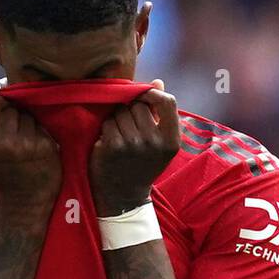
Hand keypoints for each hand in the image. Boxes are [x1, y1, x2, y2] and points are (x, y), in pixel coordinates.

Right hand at [0, 85, 61, 213]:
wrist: (23, 204)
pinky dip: (38, 131)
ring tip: (24, 139)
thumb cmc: (2, 174)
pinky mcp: (47, 147)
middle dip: (13, 113)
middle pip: (12, 109)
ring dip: (27, 121)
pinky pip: (42, 126)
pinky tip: (35, 145)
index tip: (1, 109)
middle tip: (13, 129)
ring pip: (28, 116)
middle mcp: (8, 144)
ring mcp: (30, 146)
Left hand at [89, 82, 179, 216]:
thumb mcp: (159, 143)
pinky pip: (108, 121)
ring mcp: (133, 144)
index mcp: (171, 140)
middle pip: (139, 105)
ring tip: (121, 136)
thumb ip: (160, 112)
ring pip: (121, 111)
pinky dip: (107, 129)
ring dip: (118, 119)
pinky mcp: (113, 146)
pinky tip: (110, 142)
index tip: (144, 98)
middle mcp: (154, 142)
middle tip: (130, 128)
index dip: (153, 94)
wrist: (124, 197)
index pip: (167, 101)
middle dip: (131, 110)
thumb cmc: (143, 164)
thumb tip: (157, 81)